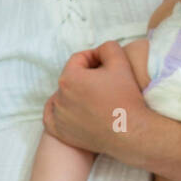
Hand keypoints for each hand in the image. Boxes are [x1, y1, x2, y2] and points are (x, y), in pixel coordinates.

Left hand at [43, 39, 151, 158]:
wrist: (129, 132)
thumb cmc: (125, 98)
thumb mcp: (120, 61)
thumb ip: (107, 47)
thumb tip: (98, 52)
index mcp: (69, 78)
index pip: (78, 59)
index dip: (94, 58)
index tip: (106, 65)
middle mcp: (59, 97)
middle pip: (70, 78)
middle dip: (85, 76)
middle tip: (103, 82)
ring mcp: (58, 116)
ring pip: (63, 96)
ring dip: (75, 93)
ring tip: (93, 97)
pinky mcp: (59, 132)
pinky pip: (51, 117)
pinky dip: (59, 112)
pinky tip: (71, 109)